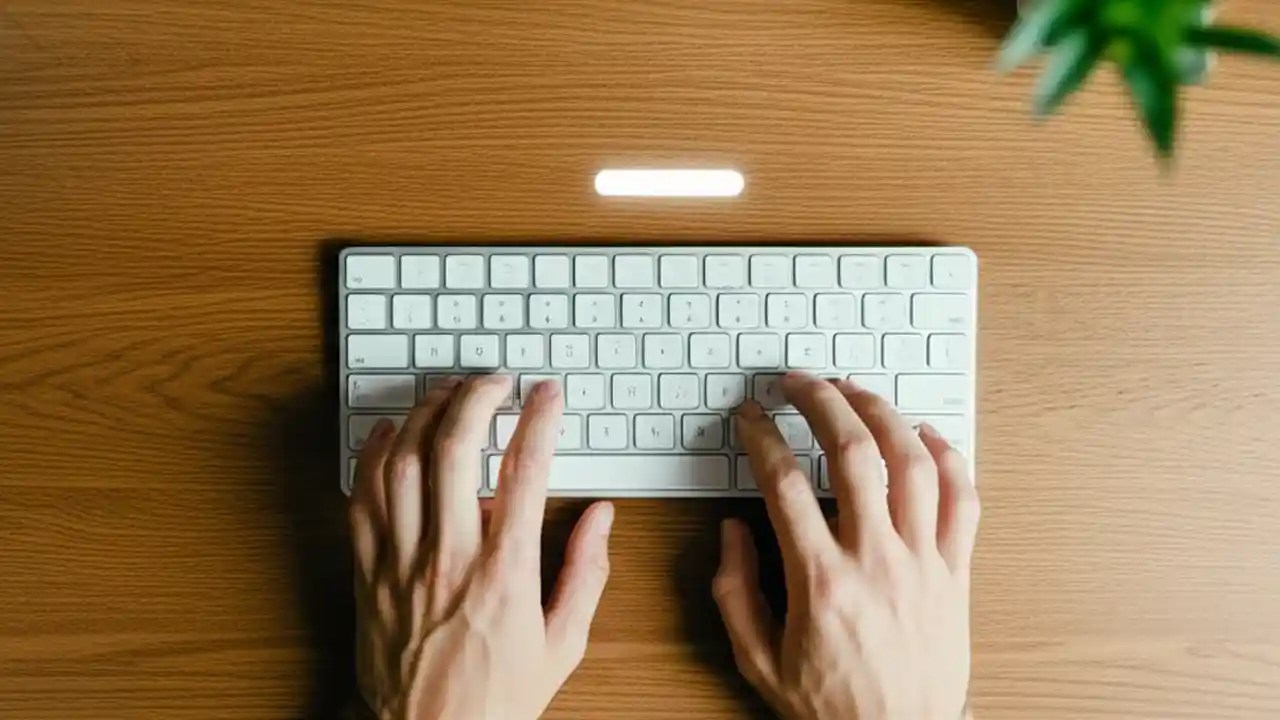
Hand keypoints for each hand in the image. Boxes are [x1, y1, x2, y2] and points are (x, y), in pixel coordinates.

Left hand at [349, 376, 613, 719]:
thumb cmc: (496, 698)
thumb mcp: (563, 644)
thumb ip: (586, 573)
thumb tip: (602, 518)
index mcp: (505, 573)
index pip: (525, 472)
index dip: (539, 419)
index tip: (547, 393)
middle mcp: (449, 557)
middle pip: (454, 449)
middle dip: (475, 397)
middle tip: (495, 381)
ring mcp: (401, 563)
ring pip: (401, 463)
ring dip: (424, 415)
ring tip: (447, 394)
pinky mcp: (368, 574)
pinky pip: (361, 498)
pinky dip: (373, 455)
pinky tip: (390, 433)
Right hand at [714, 372, 979, 719]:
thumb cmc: (832, 705)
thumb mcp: (759, 661)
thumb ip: (735, 593)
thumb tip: (733, 531)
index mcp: (821, 581)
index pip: (785, 483)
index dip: (762, 438)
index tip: (751, 416)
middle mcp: (876, 561)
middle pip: (854, 454)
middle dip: (822, 402)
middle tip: (801, 381)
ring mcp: (923, 563)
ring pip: (913, 464)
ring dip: (883, 414)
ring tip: (856, 391)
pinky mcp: (955, 573)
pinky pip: (964, 500)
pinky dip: (949, 458)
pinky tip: (924, 434)